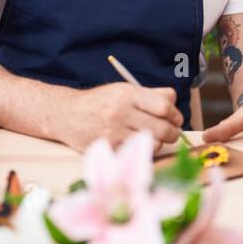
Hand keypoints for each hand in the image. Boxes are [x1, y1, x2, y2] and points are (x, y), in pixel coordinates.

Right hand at [57, 83, 183, 152]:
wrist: (67, 115)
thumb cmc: (100, 102)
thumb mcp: (123, 90)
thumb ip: (150, 94)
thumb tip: (173, 100)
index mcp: (127, 94)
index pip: (163, 107)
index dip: (175, 115)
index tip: (175, 118)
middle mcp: (120, 112)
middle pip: (162, 128)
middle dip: (172, 132)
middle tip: (171, 132)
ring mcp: (114, 132)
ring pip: (153, 143)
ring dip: (159, 143)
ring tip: (154, 138)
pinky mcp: (109, 148)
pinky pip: (137, 153)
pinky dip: (143, 150)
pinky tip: (138, 144)